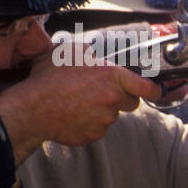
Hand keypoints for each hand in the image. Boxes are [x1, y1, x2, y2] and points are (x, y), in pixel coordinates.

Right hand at [0, 39, 159, 163]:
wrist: (31, 109)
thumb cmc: (49, 78)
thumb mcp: (70, 51)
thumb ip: (91, 52)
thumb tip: (97, 53)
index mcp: (112, 77)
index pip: (147, 87)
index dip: (154, 90)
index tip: (155, 91)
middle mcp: (113, 100)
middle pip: (131, 103)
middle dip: (121, 98)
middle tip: (100, 92)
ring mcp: (104, 120)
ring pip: (111, 116)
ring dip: (101, 110)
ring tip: (78, 102)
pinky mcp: (93, 135)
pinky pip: (96, 129)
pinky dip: (88, 124)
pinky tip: (72, 115)